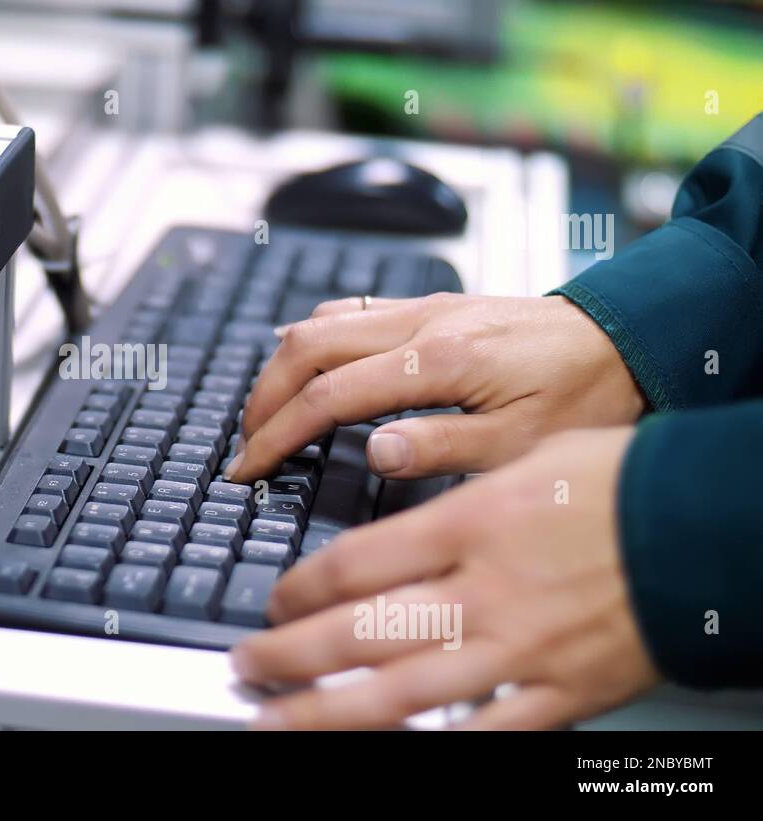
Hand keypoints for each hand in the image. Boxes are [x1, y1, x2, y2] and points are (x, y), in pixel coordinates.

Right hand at [226, 294, 646, 483]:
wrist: (632, 338)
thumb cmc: (585, 398)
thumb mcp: (523, 445)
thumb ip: (443, 448)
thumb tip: (371, 450)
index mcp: (437, 362)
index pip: (327, 397)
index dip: (277, 435)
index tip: (246, 469)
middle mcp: (421, 324)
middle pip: (307, 349)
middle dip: (262, 399)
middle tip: (243, 445)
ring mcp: (423, 308)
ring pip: (321, 322)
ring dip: (280, 366)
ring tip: (262, 410)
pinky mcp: (433, 305)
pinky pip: (353, 308)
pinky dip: (313, 333)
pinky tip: (299, 350)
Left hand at [229, 427, 660, 729]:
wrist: (703, 525)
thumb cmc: (618, 485)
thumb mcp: (516, 468)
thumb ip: (445, 506)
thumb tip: (386, 537)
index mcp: (468, 527)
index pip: (353, 564)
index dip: (298, 588)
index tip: (275, 601)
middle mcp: (482, 592)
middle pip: (358, 632)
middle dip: (289, 654)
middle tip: (247, 664)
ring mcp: (518, 648)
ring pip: (400, 691)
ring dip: (326, 710)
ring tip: (276, 720)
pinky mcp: (559, 692)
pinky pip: (481, 732)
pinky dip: (429, 745)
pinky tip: (384, 751)